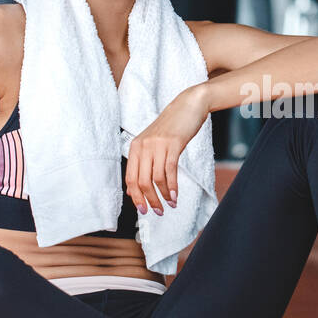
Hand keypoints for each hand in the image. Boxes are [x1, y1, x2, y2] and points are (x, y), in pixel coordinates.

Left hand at [125, 86, 209, 216]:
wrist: (187, 105)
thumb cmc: (172, 126)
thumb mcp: (152, 143)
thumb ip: (144, 162)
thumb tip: (135, 189)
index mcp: (135, 147)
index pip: (130, 178)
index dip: (136, 197)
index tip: (143, 210)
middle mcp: (143, 146)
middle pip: (141, 181)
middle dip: (149, 200)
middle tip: (158, 211)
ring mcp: (157, 144)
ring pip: (155, 178)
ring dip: (163, 196)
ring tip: (170, 204)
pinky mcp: (173, 144)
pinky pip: (170, 170)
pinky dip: (172, 187)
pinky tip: (175, 196)